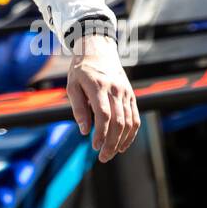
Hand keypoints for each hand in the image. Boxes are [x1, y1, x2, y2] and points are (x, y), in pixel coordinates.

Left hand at [66, 33, 139, 162]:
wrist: (99, 50)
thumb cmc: (81, 70)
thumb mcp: (72, 84)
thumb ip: (77, 107)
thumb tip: (84, 130)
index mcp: (98, 85)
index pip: (103, 114)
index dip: (100, 132)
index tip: (94, 146)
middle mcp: (115, 89)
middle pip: (118, 121)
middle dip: (111, 142)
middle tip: (103, 157)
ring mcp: (126, 92)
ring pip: (129, 122)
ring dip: (121, 141)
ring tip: (111, 153)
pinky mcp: (131, 95)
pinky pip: (135, 118)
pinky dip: (131, 134)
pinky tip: (123, 145)